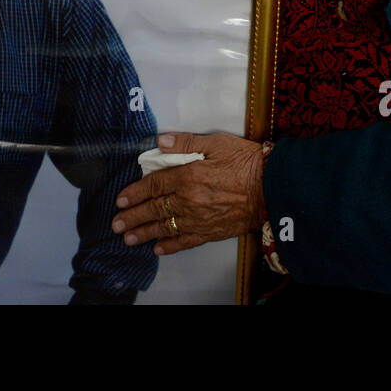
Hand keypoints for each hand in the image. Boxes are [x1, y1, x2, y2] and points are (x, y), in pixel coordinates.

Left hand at [112, 132, 266, 255]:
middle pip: (155, 209)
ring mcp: (199, 219)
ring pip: (166, 227)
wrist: (274, 189)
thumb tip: (162, 141)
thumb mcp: (218, 143)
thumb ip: (187, 142)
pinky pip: (185, 241)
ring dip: (145, 232)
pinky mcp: (211, 232)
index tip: (121, 199)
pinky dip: (170, 246)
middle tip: (116, 223)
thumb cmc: (248, 162)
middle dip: (133, 216)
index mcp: (188, 176)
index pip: (154, 185)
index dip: (136, 192)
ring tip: (128, 238)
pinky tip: (158, 249)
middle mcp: (189, 201)